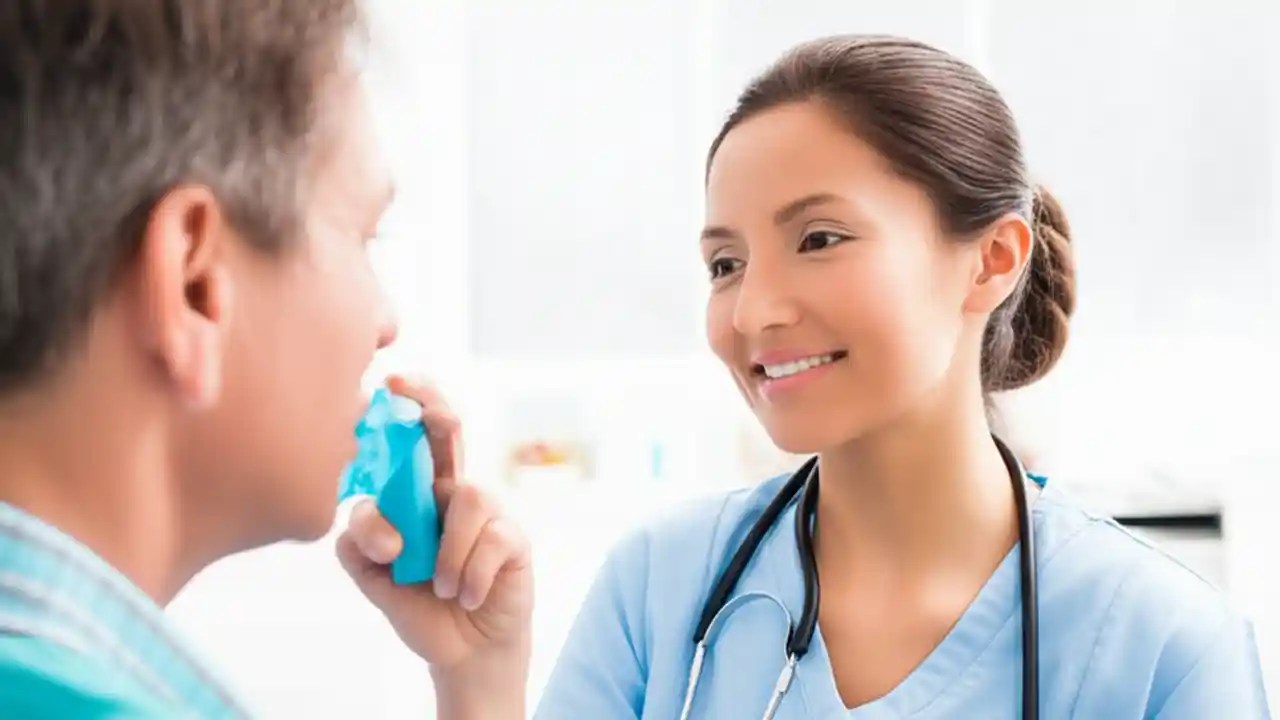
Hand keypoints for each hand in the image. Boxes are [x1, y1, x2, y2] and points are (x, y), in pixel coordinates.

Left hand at [336, 375, 532, 676]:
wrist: (462, 654)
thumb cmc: (420, 606)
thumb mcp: (375, 580)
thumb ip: (361, 548)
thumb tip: (375, 527)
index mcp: (415, 494)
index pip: (410, 439)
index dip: (407, 405)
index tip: (390, 383)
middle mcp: (451, 492)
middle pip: (449, 432)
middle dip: (435, 409)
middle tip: (424, 406)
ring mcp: (487, 512)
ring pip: (468, 494)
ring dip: (448, 550)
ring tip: (443, 588)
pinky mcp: (513, 539)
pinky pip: (492, 538)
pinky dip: (470, 573)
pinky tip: (467, 597)